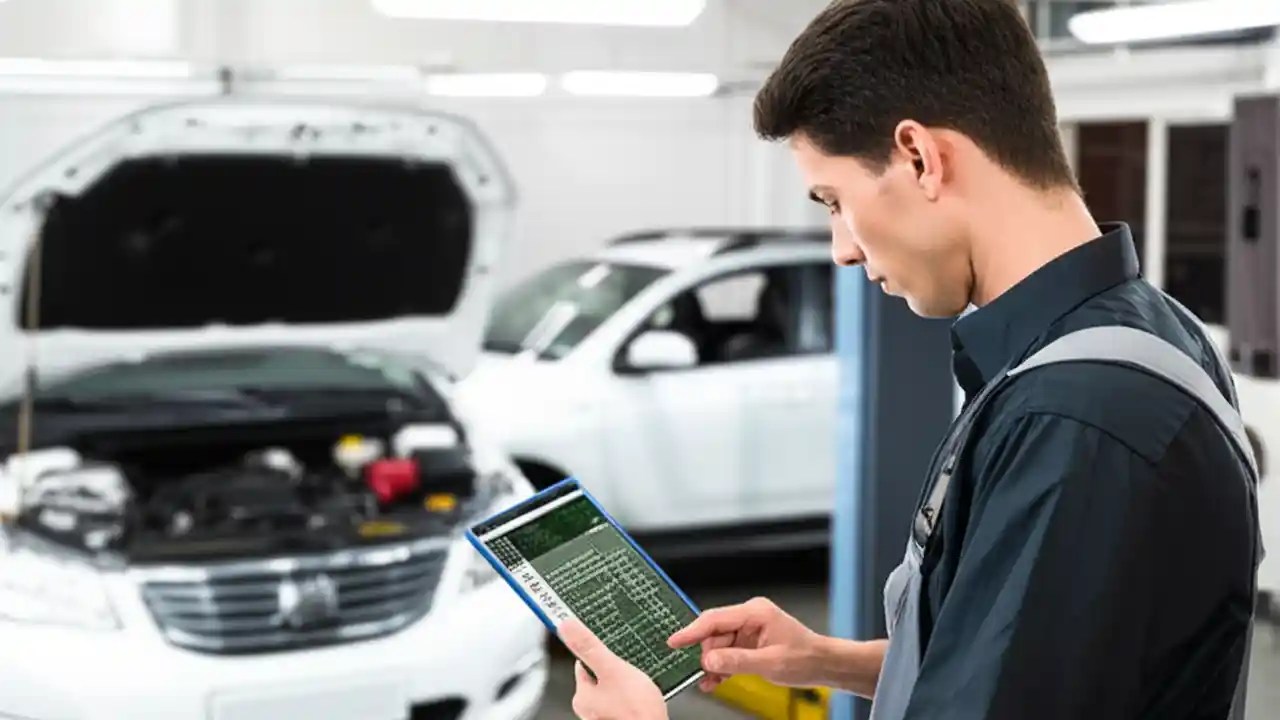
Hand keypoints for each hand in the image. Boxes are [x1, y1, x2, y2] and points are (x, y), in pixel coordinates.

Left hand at [558, 619, 667, 719]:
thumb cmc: (636, 713)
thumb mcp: (612, 670)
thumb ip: (590, 647)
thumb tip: (566, 626)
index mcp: (582, 696)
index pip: (583, 664)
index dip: (599, 654)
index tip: (610, 648)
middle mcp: (590, 710)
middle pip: (601, 677)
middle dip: (617, 670)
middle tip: (631, 670)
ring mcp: (605, 718)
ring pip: (615, 690)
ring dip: (627, 684)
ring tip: (640, 685)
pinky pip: (625, 703)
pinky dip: (634, 698)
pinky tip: (644, 698)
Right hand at [667, 597, 823, 691]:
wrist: (823, 665)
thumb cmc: (805, 657)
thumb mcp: (770, 663)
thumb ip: (737, 661)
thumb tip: (709, 660)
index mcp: (755, 612)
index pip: (715, 619)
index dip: (692, 631)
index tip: (674, 641)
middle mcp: (750, 617)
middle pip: (714, 633)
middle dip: (707, 654)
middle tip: (701, 673)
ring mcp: (749, 629)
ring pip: (719, 644)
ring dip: (714, 663)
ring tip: (710, 682)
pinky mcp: (750, 642)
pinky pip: (728, 652)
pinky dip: (722, 666)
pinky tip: (716, 680)